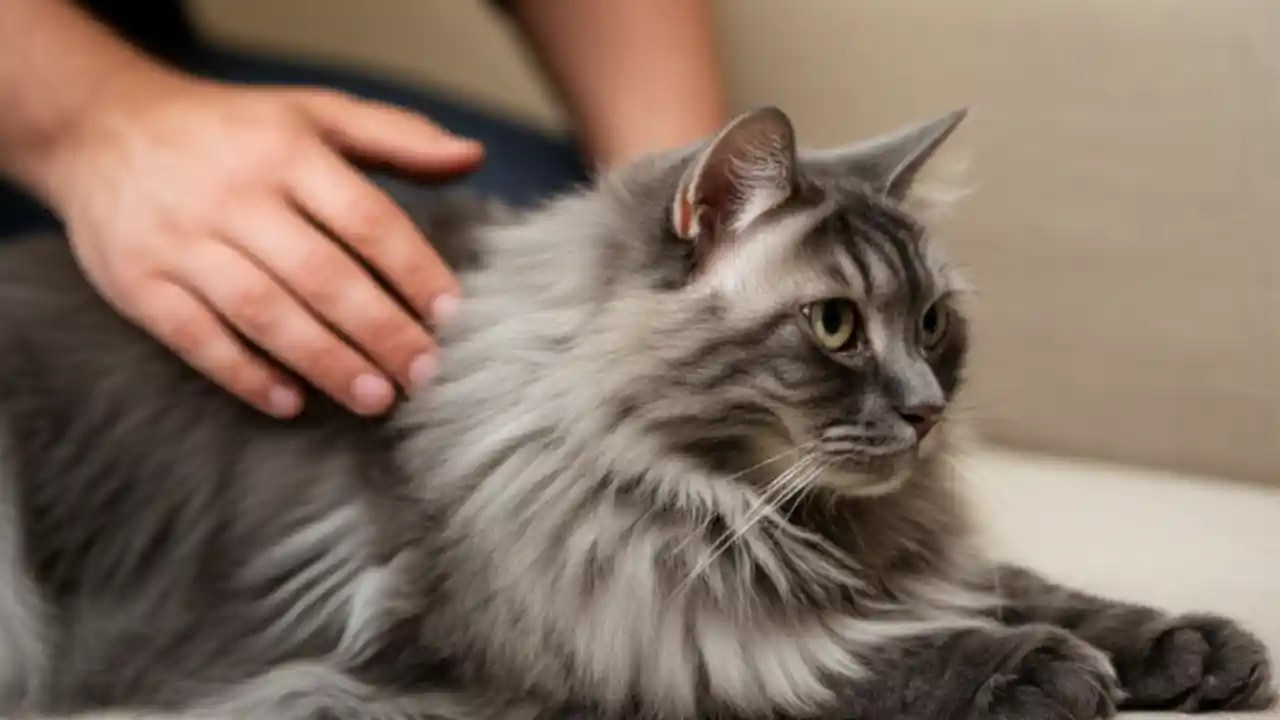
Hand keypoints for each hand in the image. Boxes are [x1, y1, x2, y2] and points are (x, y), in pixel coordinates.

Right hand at [39, 74, 481, 417]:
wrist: (102, 129)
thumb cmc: (234, 131)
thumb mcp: (315, 113)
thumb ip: (397, 137)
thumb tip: (471, 158)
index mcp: (286, 152)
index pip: (364, 218)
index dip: (413, 270)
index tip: (450, 315)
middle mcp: (232, 195)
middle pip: (319, 274)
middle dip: (379, 330)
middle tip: (425, 374)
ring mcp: (180, 240)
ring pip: (262, 311)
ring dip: (324, 361)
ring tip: (376, 398)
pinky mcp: (137, 282)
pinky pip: (194, 337)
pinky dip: (243, 374)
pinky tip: (290, 402)